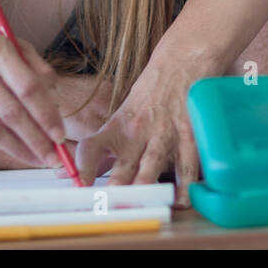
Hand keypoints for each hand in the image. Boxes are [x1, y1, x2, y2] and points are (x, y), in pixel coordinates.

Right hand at [0, 0, 67, 167]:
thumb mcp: (12, 39)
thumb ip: (36, 65)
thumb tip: (55, 97)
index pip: (27, 88)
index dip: (46, 115)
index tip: (60, 135)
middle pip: (10, 114)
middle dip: (36, 141)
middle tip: (54, 158)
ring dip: (17, 149)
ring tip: (36, 159)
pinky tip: (9, 145)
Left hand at [73, 48, 204, 206]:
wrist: (182, 60)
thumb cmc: (151, 93)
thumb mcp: (124, 115)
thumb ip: (107, 149)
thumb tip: (77, 174)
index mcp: (118, 127)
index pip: (92, 148)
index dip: (83, 168)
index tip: (79, 187)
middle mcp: (138, 132)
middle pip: (123, 166)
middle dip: (116, 189)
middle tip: (108, 207)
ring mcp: (164, 134)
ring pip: (152, 165)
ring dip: (146, 187)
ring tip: (140, 205)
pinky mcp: (189, 135)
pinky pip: (187, 166)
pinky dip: (185, 186)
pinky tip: (181, 200)